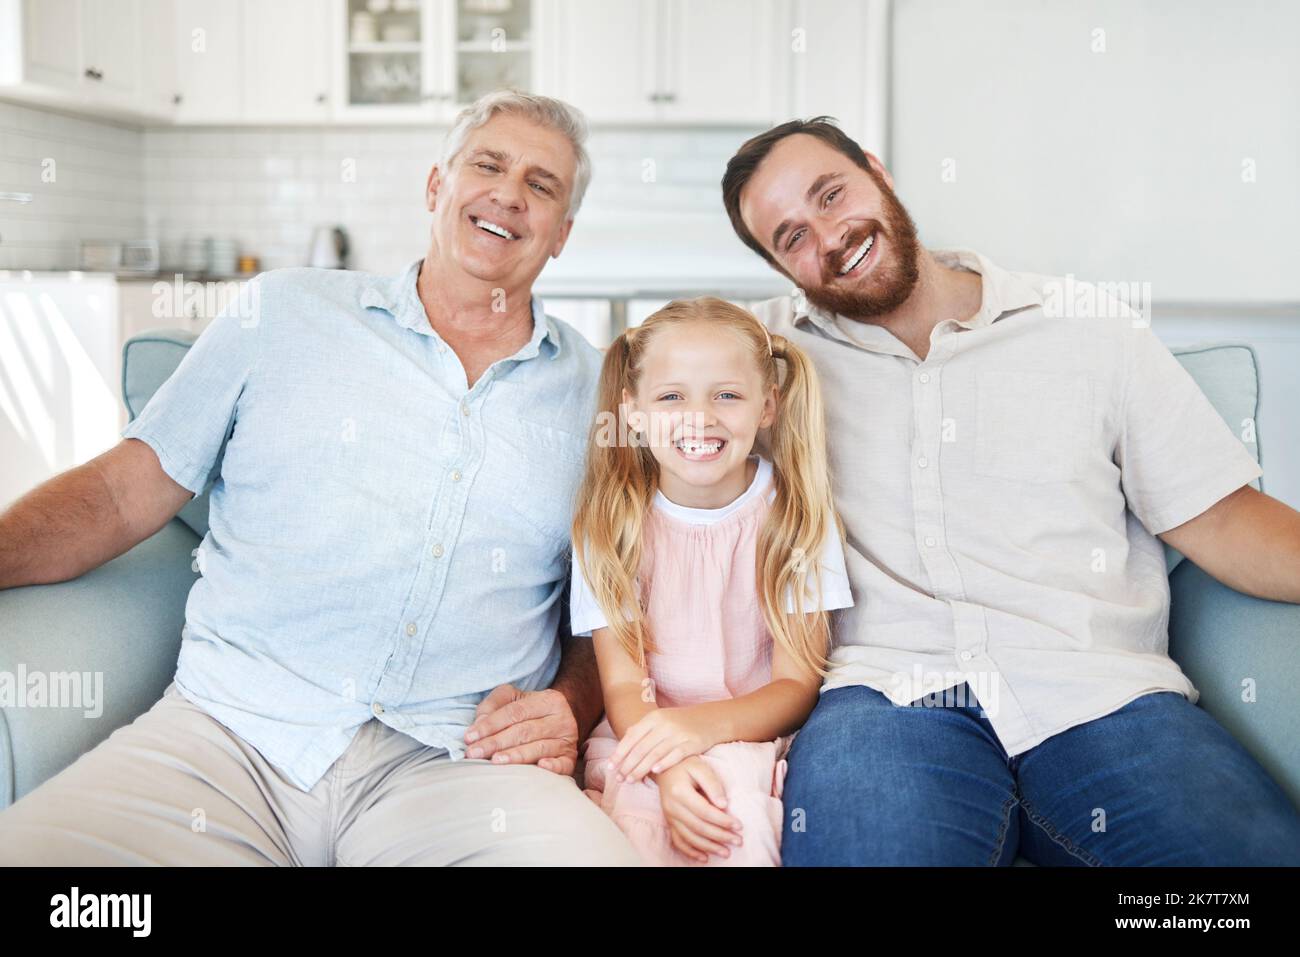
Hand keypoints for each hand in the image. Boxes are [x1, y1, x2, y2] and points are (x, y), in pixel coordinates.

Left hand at [463, 684, 578, 775]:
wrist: (559, 721)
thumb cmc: (528, 711)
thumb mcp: (512, 698)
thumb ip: (493, 705)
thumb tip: (479, 725)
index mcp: (548, 700)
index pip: (515, 712)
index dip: (491, 724)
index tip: (469, 737)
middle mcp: (561, 719)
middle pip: (524, 731)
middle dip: (496, 742)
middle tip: (474, 753)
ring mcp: (567, 740)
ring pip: (539, 748)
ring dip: (515, 755)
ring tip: (495, 761)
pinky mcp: (569, 759)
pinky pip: (563, 764)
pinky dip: (552, 767)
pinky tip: (540, 767)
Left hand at [611, 705, 716, 782]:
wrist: (710, 719)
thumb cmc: (680, 723)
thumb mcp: (660, 720)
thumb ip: (642, 730)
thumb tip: (622, 744)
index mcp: (653, 718)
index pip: (632, 737)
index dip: (620, 753)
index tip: (610, 767)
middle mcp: (664, 724)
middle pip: (641, 747)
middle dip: (628, 765)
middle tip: (619, 778)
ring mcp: (678, 733)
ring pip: (655, 753)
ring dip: (641, 768)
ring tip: (631, 780)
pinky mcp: (692, 743)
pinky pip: (675, 755)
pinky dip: (664, 763)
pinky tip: (654, 772)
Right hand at [655, 757, 742, 862]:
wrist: (665, 767)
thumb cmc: (685, 764)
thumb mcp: (700, 767)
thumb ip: (712, 784)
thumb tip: (723, 805)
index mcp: (679, 792)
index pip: (705, 811)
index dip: (723, 820)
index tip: (739, 826)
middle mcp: (672, 807)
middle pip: (699, 827)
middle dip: (720, 836)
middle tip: (738, 841)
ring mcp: (669, 816)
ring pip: (690, 838)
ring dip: (709, 847)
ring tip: (726, 852)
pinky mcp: (669, 822)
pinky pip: (678, 841)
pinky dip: (691, 852)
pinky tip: (704, 858)